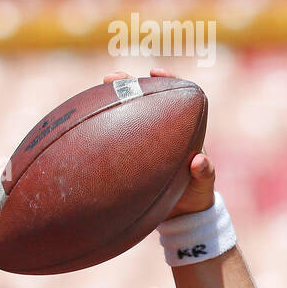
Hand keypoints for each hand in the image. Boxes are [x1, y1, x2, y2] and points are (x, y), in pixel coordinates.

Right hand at [103, 67, 215, 218]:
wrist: (181, 216)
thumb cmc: (196, 195)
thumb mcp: (204, 186)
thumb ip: (205, 174)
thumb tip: (199, 161)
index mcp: (183, 132)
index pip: (176, 99)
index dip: (167, 81)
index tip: (156, 72)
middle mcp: (161, 132)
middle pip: (144, 100)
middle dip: (128, 85)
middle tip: (113, 77)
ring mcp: (142, 143)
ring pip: (125, 116)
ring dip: (111, 101)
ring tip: (96, 90)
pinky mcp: (127, 157)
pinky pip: (113, 139)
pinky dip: (99, 130)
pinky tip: (81, 123)